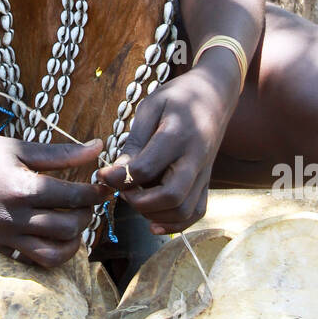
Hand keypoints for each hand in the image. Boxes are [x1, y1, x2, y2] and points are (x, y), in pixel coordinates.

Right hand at [0, 131, 104, 268]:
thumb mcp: (22, 148)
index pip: (75, 198)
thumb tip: (99, 147)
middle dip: (86, 215)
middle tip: (87, 203)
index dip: (95, 192)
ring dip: (71, 242)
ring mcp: (2, 235)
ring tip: (74, 224)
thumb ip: (63, 153)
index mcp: (23, 189)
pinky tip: (52, 235)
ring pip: (52, 254)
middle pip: (69, 228)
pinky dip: (47, 252)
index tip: (103, 186)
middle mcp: (13, 217)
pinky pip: (29, 260)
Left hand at [95, 63, 235, 232]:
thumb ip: (134, 141)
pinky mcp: (207, 181)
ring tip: (135, 199)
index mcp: (178, 135)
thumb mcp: (151, 107)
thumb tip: (115, 172)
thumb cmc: (178, 97)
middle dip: (140, 202)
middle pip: (171, 196)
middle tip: (122, 191)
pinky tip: (153, 221)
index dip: (119, 177)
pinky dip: (175, 223)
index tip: (102, 175)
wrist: (215, 94)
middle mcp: (195, 158)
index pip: (146, 168)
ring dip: (154, 214)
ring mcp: (205, 172)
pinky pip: (196, 212)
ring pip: (184, 210)